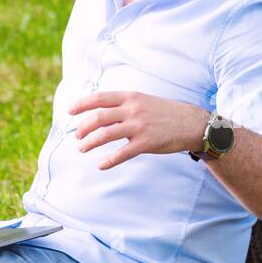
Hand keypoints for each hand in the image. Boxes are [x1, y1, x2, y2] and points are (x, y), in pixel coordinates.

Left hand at [67, 91, 208, 169]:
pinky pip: (122, 153)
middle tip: (77, 136)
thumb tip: (101, 114)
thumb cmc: (164, 113)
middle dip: (83, 127)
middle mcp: (132, 110)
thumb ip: (124, 105)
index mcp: (130, 97)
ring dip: (90, 143)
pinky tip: (101, 165)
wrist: (191, 123)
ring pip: (105, 135)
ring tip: (82, 149)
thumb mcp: (143, 101)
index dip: (82, 104)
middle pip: (98, 117)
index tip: (69, 111)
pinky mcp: (146, 143)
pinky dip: (109, 161)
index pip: (100, 98)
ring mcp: (139, 126)